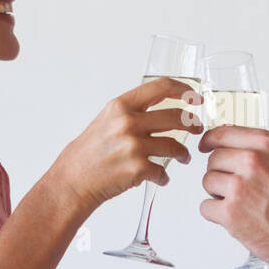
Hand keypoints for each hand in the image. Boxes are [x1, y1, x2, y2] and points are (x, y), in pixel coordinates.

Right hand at [54, 77, 202, 209]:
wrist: (72, 181)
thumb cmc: (88, 154)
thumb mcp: (106, 121)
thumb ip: (131, 113)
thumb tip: (160, 108)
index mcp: (120, 106)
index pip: (160, 87)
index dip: (183, 89)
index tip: (194, 96)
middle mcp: (128, 122)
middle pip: (175, 116)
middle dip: (192, 124)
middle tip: (196, 128)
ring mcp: (134, 146)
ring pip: (175, 146)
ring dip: (183, 154)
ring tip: (183, 158)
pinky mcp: (138, 169)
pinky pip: (163, 171)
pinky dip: (164, 176)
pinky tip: (161, 178)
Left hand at [197, 126, 268, 268]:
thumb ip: (260, 152)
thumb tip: (234, 149)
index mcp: (267, 145)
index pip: (224, 133)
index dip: (210, 140)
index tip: (205, 145)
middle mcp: (252, 161)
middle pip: (213, 160)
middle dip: (221, 174)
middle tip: (239, 190)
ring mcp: (240, 187)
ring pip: (208, 182)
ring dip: (219, 195)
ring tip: (243, 205)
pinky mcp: (231, 213)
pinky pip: (206, 207)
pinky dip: (217, 215)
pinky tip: (238, 219)